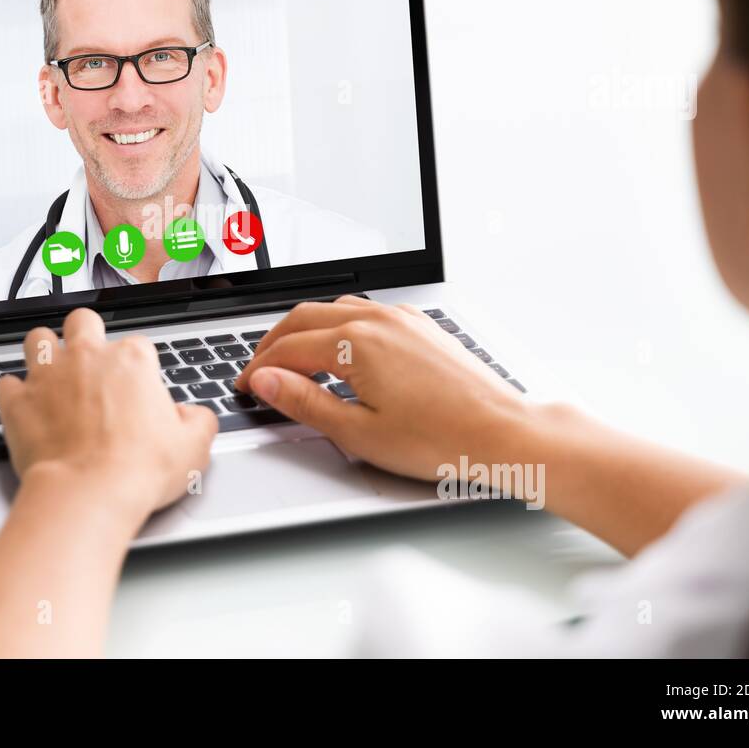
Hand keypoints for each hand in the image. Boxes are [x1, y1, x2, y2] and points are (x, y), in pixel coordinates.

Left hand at [0, 307, 218, 521]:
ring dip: (43, 351)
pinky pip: (5, 383)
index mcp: (131, 360)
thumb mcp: (193, 447)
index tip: (137, 389)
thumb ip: (198, 421)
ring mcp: (48, 376)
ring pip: (36, 338)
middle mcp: (86, 357)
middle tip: (90, 361)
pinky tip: (23, 406)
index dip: (138, 367)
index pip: (137, 345)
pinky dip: (13, 393)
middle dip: (85, 334)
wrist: (88, 492)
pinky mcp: (17, 401)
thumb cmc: (138, 470)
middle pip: (82, 321)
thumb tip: (193, 416)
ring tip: (51, 373)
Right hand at [234, 295, 536, 479]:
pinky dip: (338, 325)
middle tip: (257, 370)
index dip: (258, 369)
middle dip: (273, 343)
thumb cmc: (441, 438)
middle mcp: (379, 319)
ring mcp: (403, 318)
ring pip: (335, 308)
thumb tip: (266, 380)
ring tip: (290, 358)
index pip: (287, 348)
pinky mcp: (422, 326)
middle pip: (305, 318)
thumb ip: (304, 401)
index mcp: (357, 342)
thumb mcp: (358, 432)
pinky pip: (366, 312)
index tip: (245, 386)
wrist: (503, 433)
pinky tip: (340, 348)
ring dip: (305, 329)